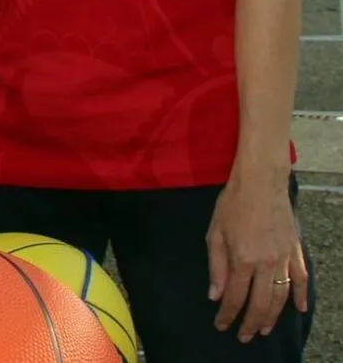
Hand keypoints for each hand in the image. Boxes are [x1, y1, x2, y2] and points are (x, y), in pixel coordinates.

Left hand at [207, 170, 308, 341]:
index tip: (221, 325)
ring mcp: (284, 259)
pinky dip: (302, 296)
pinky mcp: (295, 251)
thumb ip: (216, 266)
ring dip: (273, 316)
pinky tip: (300, 309)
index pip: (235, 296)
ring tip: (264, 328)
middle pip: (260, 303)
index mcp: (243, 259)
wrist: (260, 182)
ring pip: (281, 297)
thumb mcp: (215, 232)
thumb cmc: (233, 203)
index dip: (228, 314)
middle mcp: (265, 264)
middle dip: (250, 323)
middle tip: (244, 336)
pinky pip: (301, 279)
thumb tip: (215, 295)